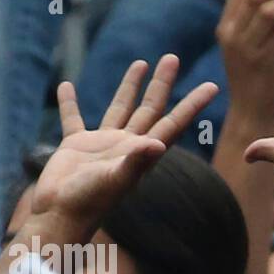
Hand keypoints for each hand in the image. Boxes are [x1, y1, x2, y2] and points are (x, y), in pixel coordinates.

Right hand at [31, 57, 216, 234]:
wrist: (61, 215)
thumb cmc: (89, 201)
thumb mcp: (115, 180)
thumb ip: (135, 162)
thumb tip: (157, 145)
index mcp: (141, 152)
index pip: (173, 122)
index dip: (192, 105)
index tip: (212, 86)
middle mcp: (126, 145)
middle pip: (150, 108)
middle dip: (162, 84)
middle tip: (172, 58)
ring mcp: (102, 144)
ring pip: (120, 108)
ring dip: (130, 86)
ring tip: (140, 62)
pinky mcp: (76, 146)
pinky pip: (74, 118)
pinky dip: (70, 103)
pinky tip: (66, 85)